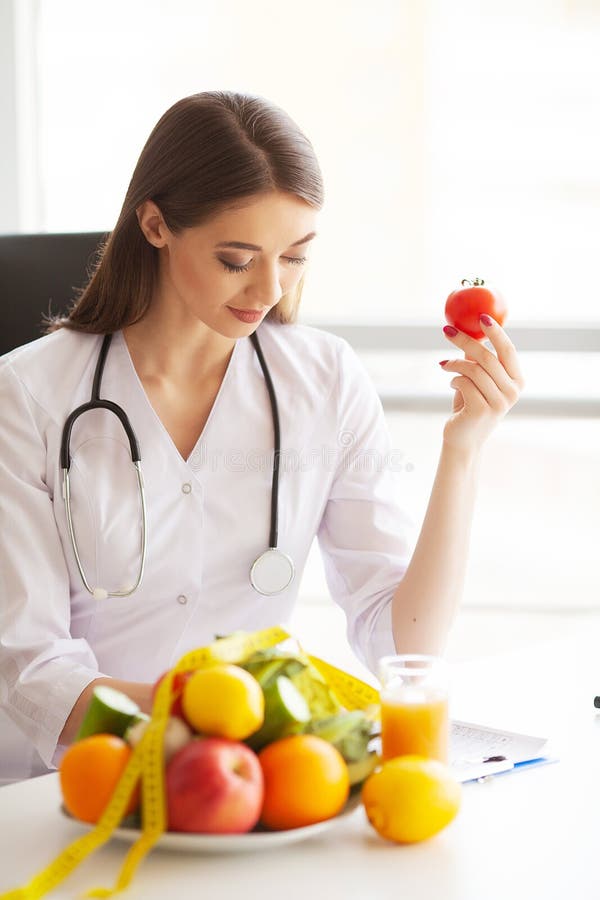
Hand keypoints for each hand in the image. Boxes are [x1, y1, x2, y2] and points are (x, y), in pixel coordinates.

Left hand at [439, 314, 524, 454]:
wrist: (463, 439)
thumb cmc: (469, 405)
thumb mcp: (477, 379)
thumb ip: (478, 358)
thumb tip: (470, 330)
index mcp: (517, 381)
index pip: (509, 350)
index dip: (496, 332)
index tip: (481, 316)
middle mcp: (513, 392)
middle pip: (488, 357)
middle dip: (465, 340)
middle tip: (447, 330)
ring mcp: (499, 403)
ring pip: (473, 369)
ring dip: (455, 364)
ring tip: (445, 366)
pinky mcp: (482, 410)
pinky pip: (464, 383)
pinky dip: (454, 380)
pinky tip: (452, 384)